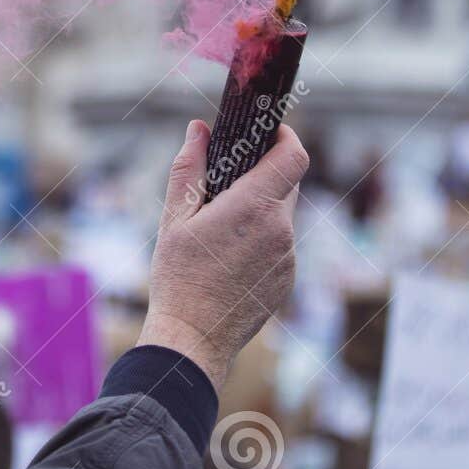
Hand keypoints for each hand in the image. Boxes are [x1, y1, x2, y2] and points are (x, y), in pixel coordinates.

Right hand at [136, 120, 306, 392]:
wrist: (193, 340)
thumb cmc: (179, 278)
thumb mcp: (174, 218)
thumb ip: (190, 167)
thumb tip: (199, 129)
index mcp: (255, 207)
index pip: (293, 155)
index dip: (286, 136)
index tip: (269, 131)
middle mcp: (281, 230)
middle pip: (287, 183)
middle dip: (264, 174)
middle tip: (231, 179)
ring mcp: (288, 257)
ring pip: (282, 216)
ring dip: (261, 209)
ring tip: (222, 227)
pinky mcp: (287, 279)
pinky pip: (281, 244)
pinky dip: (262, 239)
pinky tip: (230, 257)